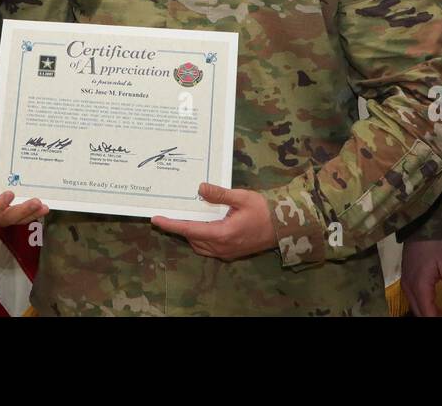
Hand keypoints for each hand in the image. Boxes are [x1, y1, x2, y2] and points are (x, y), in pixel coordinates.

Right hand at [0, 164, 48, 226]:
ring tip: (43, 207)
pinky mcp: (16, 214)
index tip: (10, 194)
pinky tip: (44, 207)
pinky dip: (35, 213)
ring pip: (19, 219)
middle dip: (22, 210)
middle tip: (35, 202)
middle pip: (7, 218)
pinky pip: (26, 216)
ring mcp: (6, 216)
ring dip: (32, 213)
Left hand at [150, 183, 276, 260]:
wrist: (284, 227)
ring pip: (199, 245)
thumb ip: (219, 194)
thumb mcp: (242, 197)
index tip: (156, 220)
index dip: (172, 225)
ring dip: (190, 233)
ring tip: (184, 217)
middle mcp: (221, 247)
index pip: (190, 229)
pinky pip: (209, 248)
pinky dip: (201, 237)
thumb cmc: (264, 210)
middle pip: (192, 238)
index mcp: (222, 234)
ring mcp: (226, 252)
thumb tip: (200, 189)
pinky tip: (202, 225)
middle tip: (169, 213)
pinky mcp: (231, 253)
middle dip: (180, 227)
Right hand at [401, 238, 441, 315]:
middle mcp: (409, 288)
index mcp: (420, 287)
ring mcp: (405, 283)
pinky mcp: (405, 278)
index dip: (439, 319)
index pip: (428, 314)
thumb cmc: (435, 245)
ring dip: (427, 312)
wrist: (420, 226)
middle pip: (419, 313)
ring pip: (414, 306)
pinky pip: (412, 298)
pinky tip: (432, 303)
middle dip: (432, 317)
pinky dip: (422, 304)